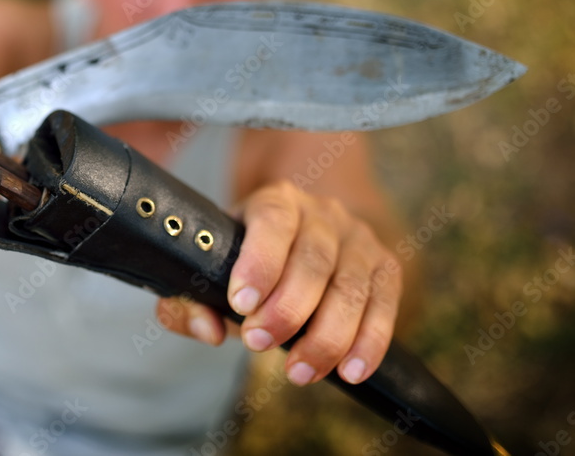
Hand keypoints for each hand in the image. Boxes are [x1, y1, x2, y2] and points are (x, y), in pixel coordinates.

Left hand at [156, 180, 401, 386]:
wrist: (296, 238)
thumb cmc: (245, 264)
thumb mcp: (209, 271)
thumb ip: (189, 300)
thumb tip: (207, 330)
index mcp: (275, 201)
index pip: (272, 221)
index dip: (259, 262)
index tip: (242, 304)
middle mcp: (322, 212)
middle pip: (313, 259)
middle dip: (287, 309)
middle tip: (257, 343)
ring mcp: (358, 238)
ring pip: (350, 287)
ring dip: (327, 336)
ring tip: (299, 372)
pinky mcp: (384, 266)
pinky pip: (385, 304)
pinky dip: (370, 342)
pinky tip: (350, 371)